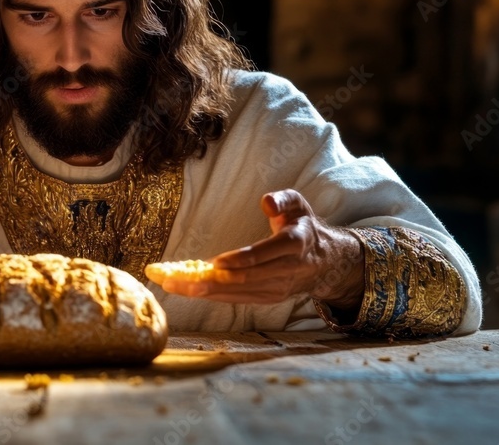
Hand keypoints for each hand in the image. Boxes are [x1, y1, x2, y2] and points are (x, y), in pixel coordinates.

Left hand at [159, 189, 363, 308]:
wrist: (325, 262)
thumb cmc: (304, 227)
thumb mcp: (299, 204)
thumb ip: (283, 199)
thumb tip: (266, 202)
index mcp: (296, 244)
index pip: (265, 254)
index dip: (241, 260)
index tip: (215, 263)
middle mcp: (287, 271)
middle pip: (245, 279)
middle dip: (209, 281)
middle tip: (176, 278)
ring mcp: (278, 289)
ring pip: (237, 292)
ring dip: (202, 291)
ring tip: (172, 284)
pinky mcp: (268, 298)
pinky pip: (237, 299)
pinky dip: (212, 295)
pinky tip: (188, 289)